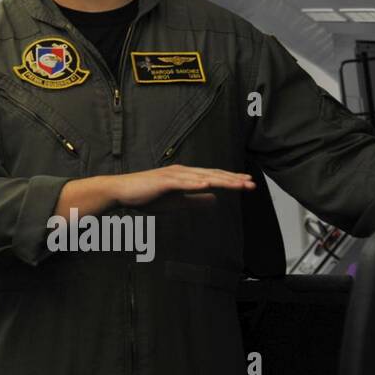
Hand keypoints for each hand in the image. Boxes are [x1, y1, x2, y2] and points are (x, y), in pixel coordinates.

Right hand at [111, 166, 254, 206]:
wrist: (121, 192)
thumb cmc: (146, 197)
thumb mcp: (176, 202)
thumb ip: (195, 201)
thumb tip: (215, 201)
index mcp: (185, 177)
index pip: (213, 178)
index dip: (231, 181)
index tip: (248, 184)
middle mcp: (182, 172)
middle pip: (212, 175)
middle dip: (233, 179)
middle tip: (252, 183)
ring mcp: (173, 175)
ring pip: (202, 177)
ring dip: (221, 180)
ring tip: (237, 184)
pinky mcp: (163, 181)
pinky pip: (182, 182)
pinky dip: (196, 182)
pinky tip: (208, 184)